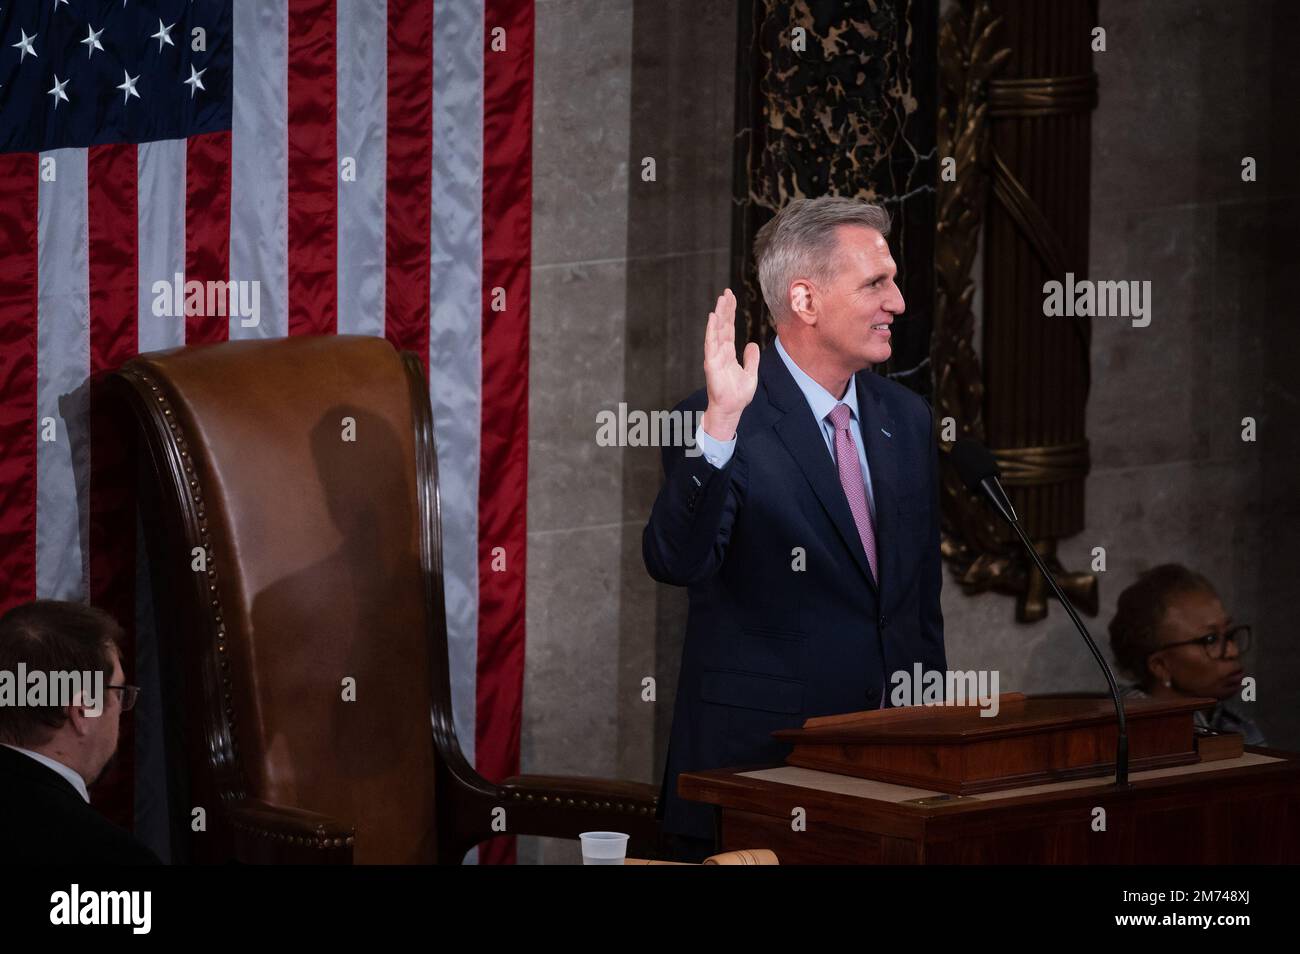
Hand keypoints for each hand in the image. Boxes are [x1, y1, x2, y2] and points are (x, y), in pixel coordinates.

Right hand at [700, 289, 758, 441]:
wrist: (732, 409)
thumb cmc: (738, 395)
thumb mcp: (750, 373)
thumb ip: (751, 359)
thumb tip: (751, 344)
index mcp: (728, 353)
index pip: (729, 328)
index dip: (730, 313)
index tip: (731, 297)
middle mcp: (720, 352)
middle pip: (723, 326)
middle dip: (725, 309)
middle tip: (727, 292)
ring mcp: (715, 356)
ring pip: (717, 331)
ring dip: (719, 315)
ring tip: (721, 299)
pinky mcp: (711, 363)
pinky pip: (711, 343)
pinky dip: (712, 330)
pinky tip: (713, 317)